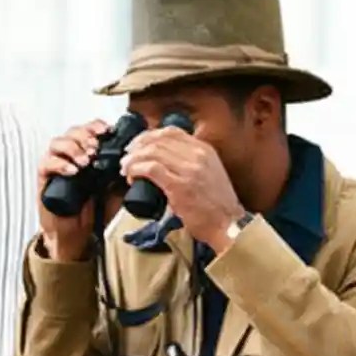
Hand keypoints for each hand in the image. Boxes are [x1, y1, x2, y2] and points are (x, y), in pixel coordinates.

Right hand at [37, 120, 123, 260]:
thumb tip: (138, 162)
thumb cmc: (93, 210)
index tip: (107, 131)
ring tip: (85, 161)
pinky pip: (46, 163)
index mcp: (86, 153)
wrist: (75, 233)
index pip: (88, 129)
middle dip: (85, 136)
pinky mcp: (44, 178)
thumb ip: (124, 175)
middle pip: (72, 132)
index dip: (96, 126)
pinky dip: (60, 164)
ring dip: (73, 148)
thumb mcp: (115, 190)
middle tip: (96, 148)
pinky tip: (73, 171)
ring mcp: (55, 165)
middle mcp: (69, 155)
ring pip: (57, 143)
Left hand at [120, 126, 244, 250]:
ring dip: (133, 160)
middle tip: (126, 158)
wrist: (228, 223)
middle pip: (157, 140)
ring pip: (151, 153)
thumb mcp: (208, 172)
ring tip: (126, 169)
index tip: (136, 145)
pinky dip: (136, 170)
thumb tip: (162, 159)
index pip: (170, 132)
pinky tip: (132, 178)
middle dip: (136, 148)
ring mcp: (189, 170)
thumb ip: (190, 161)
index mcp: (204, 150)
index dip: (148, 136)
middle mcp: (198, 155)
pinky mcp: (179, 186)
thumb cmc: (216, 204)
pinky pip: (151, 169)